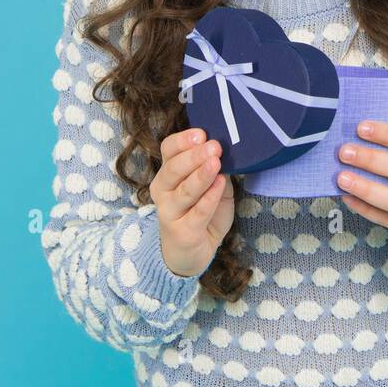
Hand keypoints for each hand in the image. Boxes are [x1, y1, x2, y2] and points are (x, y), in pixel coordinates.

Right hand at [152, 127, 235, 276]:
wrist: (192, 253)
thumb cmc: (201, 212)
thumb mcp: (210, 186)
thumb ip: (214, 170)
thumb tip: (224, 153)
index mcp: (168, 173)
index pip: (168, 150)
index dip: (183, 141)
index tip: (202, 133)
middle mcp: (163, 190)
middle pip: (174, 168)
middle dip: (195, 156)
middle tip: (214, 147)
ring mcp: (170, 212)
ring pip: (184, 190)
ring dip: (201, 175)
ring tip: (216, 162)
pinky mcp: (182, 232)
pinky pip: (197, 212)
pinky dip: (209, 198)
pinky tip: (219, 186)